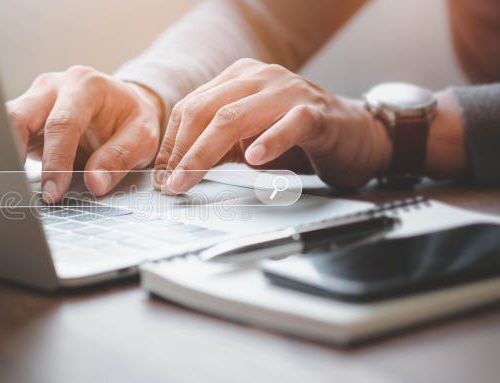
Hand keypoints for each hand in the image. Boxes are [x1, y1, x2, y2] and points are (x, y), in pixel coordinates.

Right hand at [6, 66, 162, 202]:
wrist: (125, 105)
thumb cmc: (132, 119)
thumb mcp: (142, 137)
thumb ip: (119, 159)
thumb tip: (94, 184)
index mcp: (85, 86)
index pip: (61, 124)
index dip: (55, 161)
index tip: (53, 192)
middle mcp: (54, 86)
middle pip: (19, 116)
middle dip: (15, 154)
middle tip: (20, 191)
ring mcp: (36, 99)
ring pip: (5, 123)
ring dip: (6, 155)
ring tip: (10, 187)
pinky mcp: (26, 115)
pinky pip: (7, 134)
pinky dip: (7, 157)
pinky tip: (11, 180)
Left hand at [154, 58, 391, 192]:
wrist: (358, 135)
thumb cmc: (300, 138)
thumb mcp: (249, 139)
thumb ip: (218, 147)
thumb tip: (177, 170)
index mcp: (239, 79)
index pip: (191, 107)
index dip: (172, 144)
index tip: (163, 175)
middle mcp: (260, 78)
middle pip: (206, 110)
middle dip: (182, 151)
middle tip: (171, 184)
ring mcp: (289, 91)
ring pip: (235, 116)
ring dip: (206, 152)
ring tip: (191, 178)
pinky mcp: (318, 112)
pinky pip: (289, 123)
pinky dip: (269, 141)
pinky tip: (254, 159)